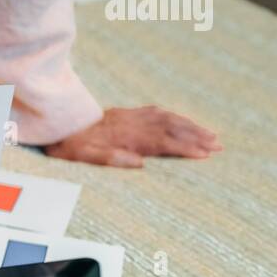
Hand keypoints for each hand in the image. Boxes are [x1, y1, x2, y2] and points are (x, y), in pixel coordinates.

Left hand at [45, 106, 220, 167]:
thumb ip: (112, 159)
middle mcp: (132, 124)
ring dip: (190, 126)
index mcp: (126, 137)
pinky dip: (173, 117)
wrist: (57, 122)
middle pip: (170, 129)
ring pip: (166, 119)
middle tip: (219, 145)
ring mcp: (130, 117)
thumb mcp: (85, 157)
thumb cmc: (70, 145)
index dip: (185, 148)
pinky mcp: (125, 113)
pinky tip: (182, 121)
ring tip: (210, 134)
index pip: (162, 143)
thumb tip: (140, 164)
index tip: (205, 154)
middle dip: (196, 136)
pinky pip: (156, 112)